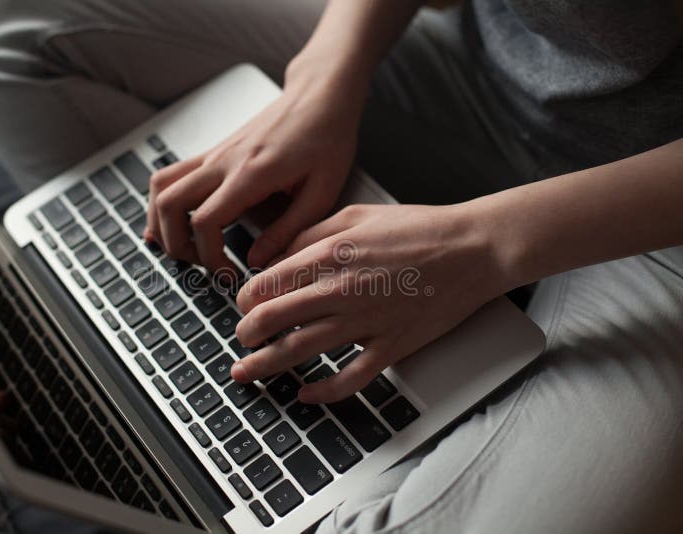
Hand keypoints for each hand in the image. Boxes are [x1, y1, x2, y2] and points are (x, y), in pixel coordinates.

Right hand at [144, 62, 366, 271]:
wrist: (319, 97)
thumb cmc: (326, 139)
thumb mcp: (322, 193)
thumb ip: (289, 231)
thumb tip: (257, 260)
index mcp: (250, 174)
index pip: (204, 222)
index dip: (210, 257)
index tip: (229, 274)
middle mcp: (223, 162)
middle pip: (168, 205)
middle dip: (177, 245)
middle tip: (204, 265)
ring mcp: (213, 155)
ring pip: (159, 187)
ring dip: (161, 222)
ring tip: (185, 247)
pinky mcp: (213, 152)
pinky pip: (170, 175)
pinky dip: (162, 201)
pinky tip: (171, 222)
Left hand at [231, 203, 512, 403]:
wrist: (471, 249)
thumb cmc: (418, 228)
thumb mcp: (356, 214)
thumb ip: (311, 233)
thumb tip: (276, 256)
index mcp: (330, 255)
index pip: (268, 283)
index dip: (246, 298)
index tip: (244, 305)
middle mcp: (341, 290)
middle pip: (274, 319)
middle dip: (246, 333)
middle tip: (241, 339)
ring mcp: (366, 321)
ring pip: (301, 350)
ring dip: (266, 364)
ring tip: (245, 372)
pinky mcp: (391, 345)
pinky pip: (351, 377)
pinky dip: (325, 391)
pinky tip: (306, 394)